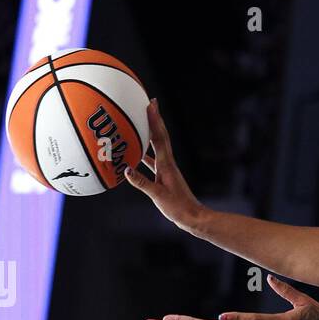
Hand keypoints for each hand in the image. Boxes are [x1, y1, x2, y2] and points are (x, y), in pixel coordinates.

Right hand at [124, 100, 203, 231]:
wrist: (193, 217)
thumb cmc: (178, 208)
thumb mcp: (157, 196)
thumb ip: (142, 183)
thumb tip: (125, 170)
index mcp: (166, 165)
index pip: (159, 138)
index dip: (154, 120)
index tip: (150, 104)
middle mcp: (168, 163)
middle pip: (160, 136)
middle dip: (155, 118)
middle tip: (150, 102)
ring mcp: (167, 169)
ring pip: (157, 145)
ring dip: (151, 132)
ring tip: (143, 120)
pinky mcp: (165, 176)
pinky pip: (153, 159)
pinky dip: (146, 153)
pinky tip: (138, 152)